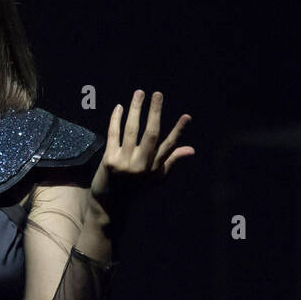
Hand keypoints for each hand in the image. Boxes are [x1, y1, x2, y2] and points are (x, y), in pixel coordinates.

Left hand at [89, 89, 193, 224]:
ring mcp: (124, 163)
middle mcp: (142, 166)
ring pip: (132, 130)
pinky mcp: (109, 161)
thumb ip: (172, 161)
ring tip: (139, 93)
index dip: (178, 131)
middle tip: (158, 94)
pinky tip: (120, 107)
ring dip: (136, 109)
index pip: (170, 146)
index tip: (187, 116)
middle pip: (151, 134)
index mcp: (155, 169)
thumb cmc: (135, 189)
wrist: (109, 206)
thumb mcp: (155, 179)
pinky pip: (113, 134)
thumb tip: (192, 149)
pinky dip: (116, 119)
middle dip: (155, 112)